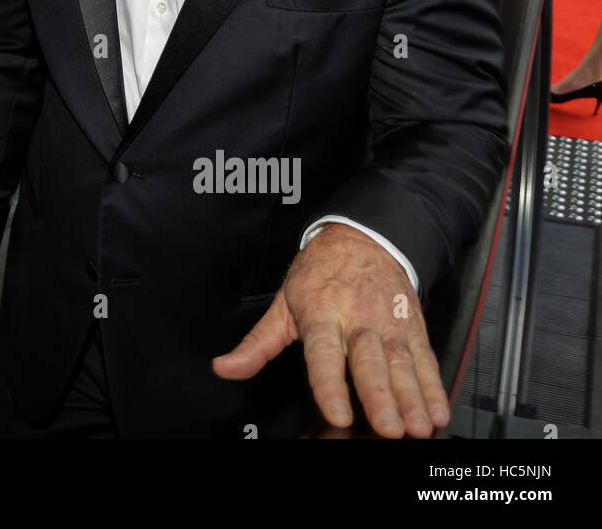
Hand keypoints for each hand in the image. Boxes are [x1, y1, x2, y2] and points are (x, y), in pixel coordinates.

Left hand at [213, 223, 447, 438]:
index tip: (337, 413)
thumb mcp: (283, 304)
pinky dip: (434, 385)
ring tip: (418, 427)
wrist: (363, 236)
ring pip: (401, 364)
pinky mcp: (412, 327)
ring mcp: (388, 324)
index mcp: (320, 314)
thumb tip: (225, 367)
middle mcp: (357, 320)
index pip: (323, 354)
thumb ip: (256, 343)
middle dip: (380, 397)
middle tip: (388, 428)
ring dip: (412, 397)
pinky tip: (438, 410)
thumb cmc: (319, 275)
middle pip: (369, 363)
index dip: (329, 385)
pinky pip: (425, 359)